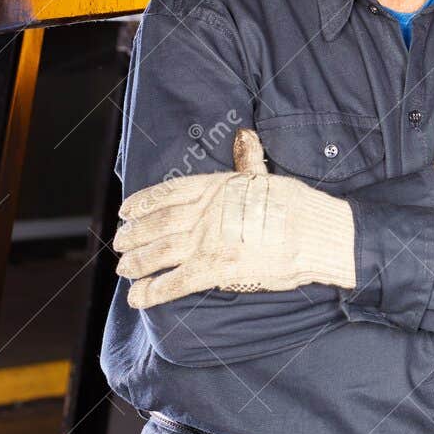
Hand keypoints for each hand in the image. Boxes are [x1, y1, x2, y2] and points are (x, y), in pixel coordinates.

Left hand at [114, 129, 355, 308]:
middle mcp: (206, 212)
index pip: (168, 192)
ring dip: (137, 263)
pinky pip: (176, 281)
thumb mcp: (266, 176)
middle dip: (134, 235)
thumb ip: (247, 160)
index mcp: (216, 187)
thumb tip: (243, 135)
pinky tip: (139, 298)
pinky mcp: (217, 268)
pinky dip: (153, 291)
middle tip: (119, 244)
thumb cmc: (295, 204)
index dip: (143, 202)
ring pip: (160, 252)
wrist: (314, 232)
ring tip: (125, 270)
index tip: (126, 210)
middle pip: (158, 224)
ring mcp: (209, 240)